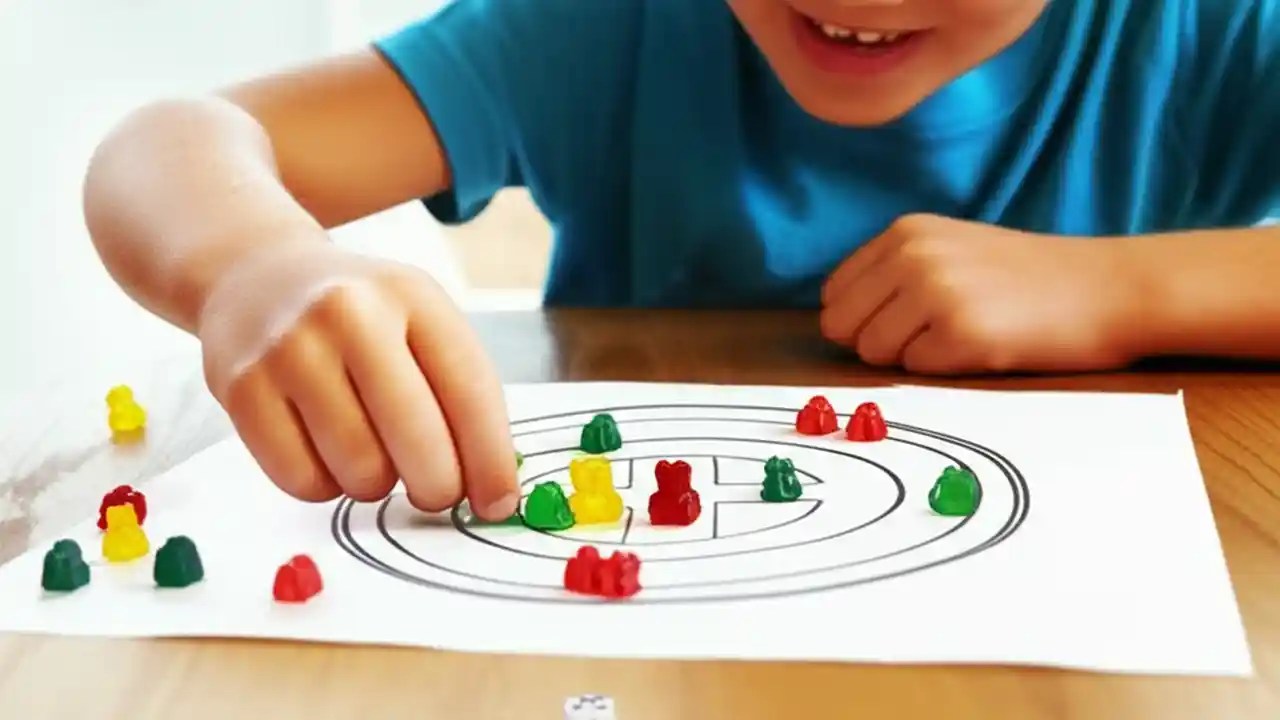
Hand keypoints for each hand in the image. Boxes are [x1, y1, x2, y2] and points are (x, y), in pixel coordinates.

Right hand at [195, 240, 518, 519]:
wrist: (259, 278)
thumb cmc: (361, 318)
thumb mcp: (421, 325)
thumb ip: (461, 397)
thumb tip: (492, 492)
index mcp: (412, 295)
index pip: (470, 392)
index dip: (491, 461)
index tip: (498, 503)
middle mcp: (350, 313)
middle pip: (418, 442)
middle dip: (438, 487)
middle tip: (435, 490)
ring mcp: (290, 349)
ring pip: (361, 471)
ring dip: (375, 483)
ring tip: (368, 448)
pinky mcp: (241, 388)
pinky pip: (304, 482)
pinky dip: (324, 484)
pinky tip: (324, 449)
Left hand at [819, 214, 1142, 373]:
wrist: (1108, 289)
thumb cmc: (1028, 279)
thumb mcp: (951, 250)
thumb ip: (893, 274)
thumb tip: (836, 321)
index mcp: (904, 232)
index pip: (834, 294)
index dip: (863, 318)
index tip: (906, 319)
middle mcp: (913, 255)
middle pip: (842, 326)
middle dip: (877, 341)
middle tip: (932, 333)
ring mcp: (936, 292)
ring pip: (873, 353)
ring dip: (912, 356)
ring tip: (964, 334)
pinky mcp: (962, 334)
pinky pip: (915, 371)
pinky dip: (945, 369)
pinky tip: (986, 346)